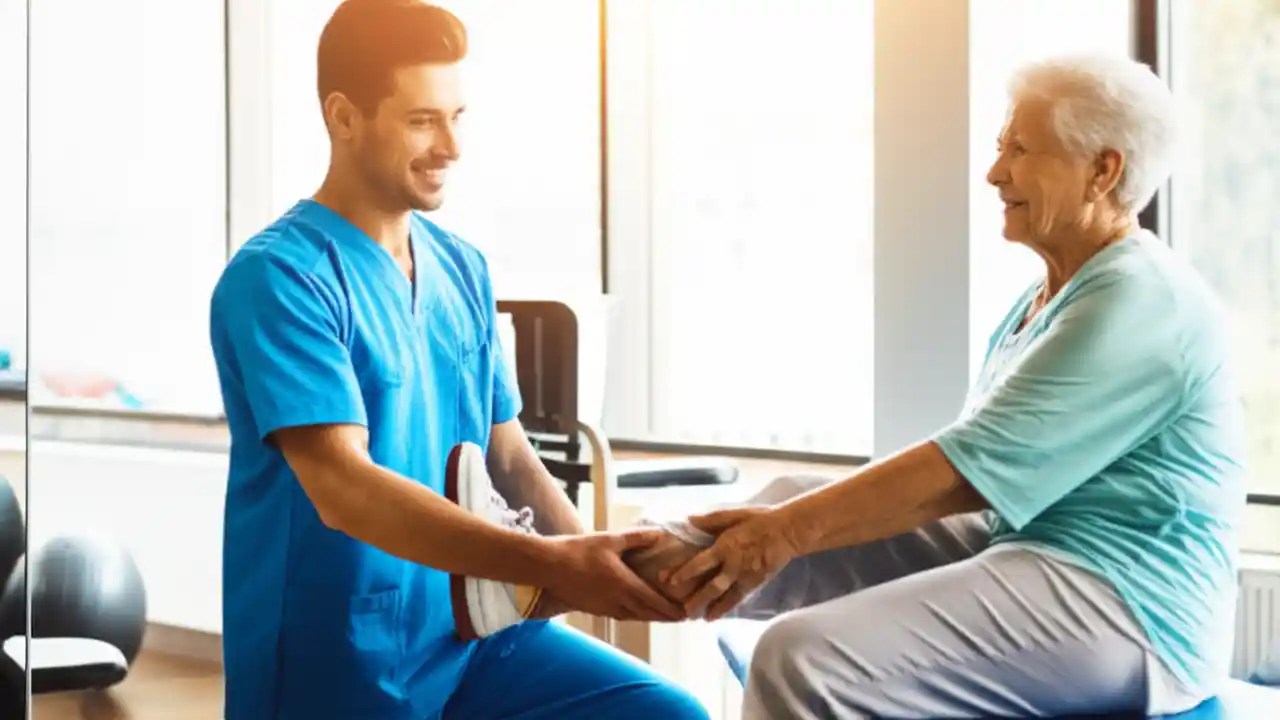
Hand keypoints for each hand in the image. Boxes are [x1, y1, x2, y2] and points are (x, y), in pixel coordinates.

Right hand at [542, 529, 687, 622]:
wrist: (547, 566)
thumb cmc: (578, 550)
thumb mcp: (610, 540)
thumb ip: (636, 538)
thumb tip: (660, 534)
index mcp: (623, 584)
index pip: (653, 601)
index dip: (671, 609)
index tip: (686, 614)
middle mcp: (616, 600)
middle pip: (646, 614)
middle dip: (665, 616)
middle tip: (681, 618)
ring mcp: (603, 607)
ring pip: (633, 617)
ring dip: (649, 617)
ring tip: (662, 616)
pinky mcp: (592, 609)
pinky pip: (619, 616)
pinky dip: (632, 616)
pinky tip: (634, 611)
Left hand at [662, 507, 799, 620]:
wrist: (786, 532)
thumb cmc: (759, 520)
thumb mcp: (734, 515)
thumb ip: (711, 520)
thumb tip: (689, 520)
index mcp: (724, 546)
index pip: (700, 563)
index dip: (684, 573)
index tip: (668, 581)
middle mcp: (732, 565)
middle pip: (710, 586)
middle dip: (695, 598)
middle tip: (681, 609)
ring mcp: (743, 576)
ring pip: (722, 596)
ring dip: (708, 607)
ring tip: (694, 617)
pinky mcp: (753, 583)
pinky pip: (737, 599)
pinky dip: (724, 608)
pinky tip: (713, 616)